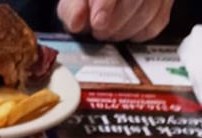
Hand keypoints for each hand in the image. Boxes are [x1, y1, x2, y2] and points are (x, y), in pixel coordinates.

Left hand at [57, 0, 173, 41]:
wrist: (102, 2)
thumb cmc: (90, 1)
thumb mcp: (75, 1)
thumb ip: (73, 8)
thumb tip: (76, 22)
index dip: (107, 3)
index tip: (98, 22)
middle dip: (114, 22)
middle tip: (99, 31)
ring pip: (149, 9)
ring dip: (125, 30)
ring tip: (108, 32)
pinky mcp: (166, 2)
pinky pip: (157, 21)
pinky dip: (138, 33)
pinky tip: (124, 30)